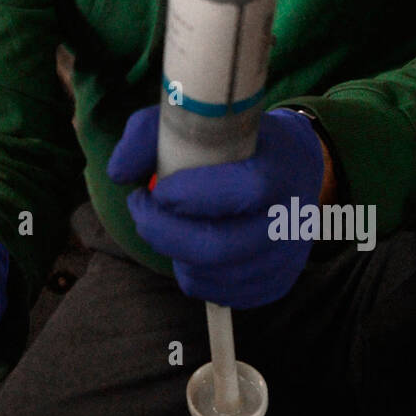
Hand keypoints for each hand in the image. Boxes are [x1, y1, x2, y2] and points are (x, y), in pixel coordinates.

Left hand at [107, 107, 324, 307]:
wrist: (296, 166)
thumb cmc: (239, 142)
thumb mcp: (203, 121)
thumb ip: (153, 133)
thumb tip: (119, 173)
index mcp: (281, 170)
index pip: (244, 189)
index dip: (193, 194)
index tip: (158, 188)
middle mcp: (290, 220)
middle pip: (218, 246)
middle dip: (163, 231)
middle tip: (142, 209)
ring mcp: (285, 258)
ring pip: (210, 274)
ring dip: (174, 252)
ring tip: (169, 223)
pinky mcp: (276, 284)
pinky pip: (218, 293)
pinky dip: (192, 272)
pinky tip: (192, 243)